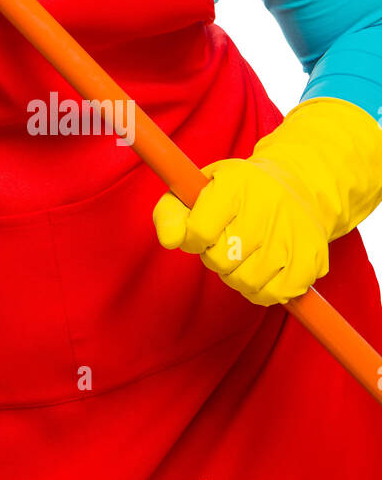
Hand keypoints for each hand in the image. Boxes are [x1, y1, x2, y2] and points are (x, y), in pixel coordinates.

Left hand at [152, 155, 328, 305]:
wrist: (298, 188)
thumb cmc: (236, 192)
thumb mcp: (198, 188)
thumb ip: (171, 213)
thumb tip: (169, 240)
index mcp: (235, 184)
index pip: (199, 231)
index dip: (193, 239)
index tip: (199, 233)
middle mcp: (268, 207)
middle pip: (221, 259)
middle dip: (214, 255)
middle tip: (226, 239)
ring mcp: (293, 235)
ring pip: (245, 281)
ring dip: (235, 274)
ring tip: (243, 252)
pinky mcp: (311, 261)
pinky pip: (272, 295)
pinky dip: (260, 289)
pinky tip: (262, 267)